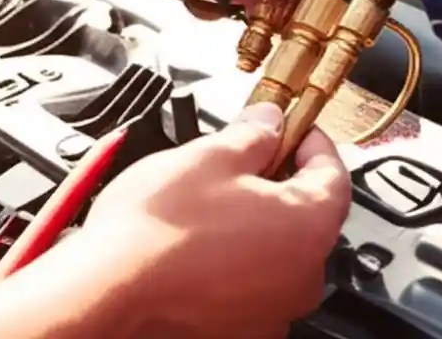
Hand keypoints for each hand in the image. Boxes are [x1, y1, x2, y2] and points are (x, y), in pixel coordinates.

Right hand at [73, 102, 349, 337]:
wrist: (106, 293)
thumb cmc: (156, 232)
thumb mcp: (210, 157)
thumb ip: (253, 136)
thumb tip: (269, 123)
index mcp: (309, 227)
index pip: (335, 173)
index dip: (312, 142)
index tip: (294, 128)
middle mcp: (302, 277)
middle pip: (306, 216)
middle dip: (279, 184)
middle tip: (242, 160)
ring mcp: (273, 311)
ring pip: (276, 254)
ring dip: (254, 227)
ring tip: (208, 206)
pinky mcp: (241, 331)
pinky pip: (250, 287)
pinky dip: (233, 265)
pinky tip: (198, 246)